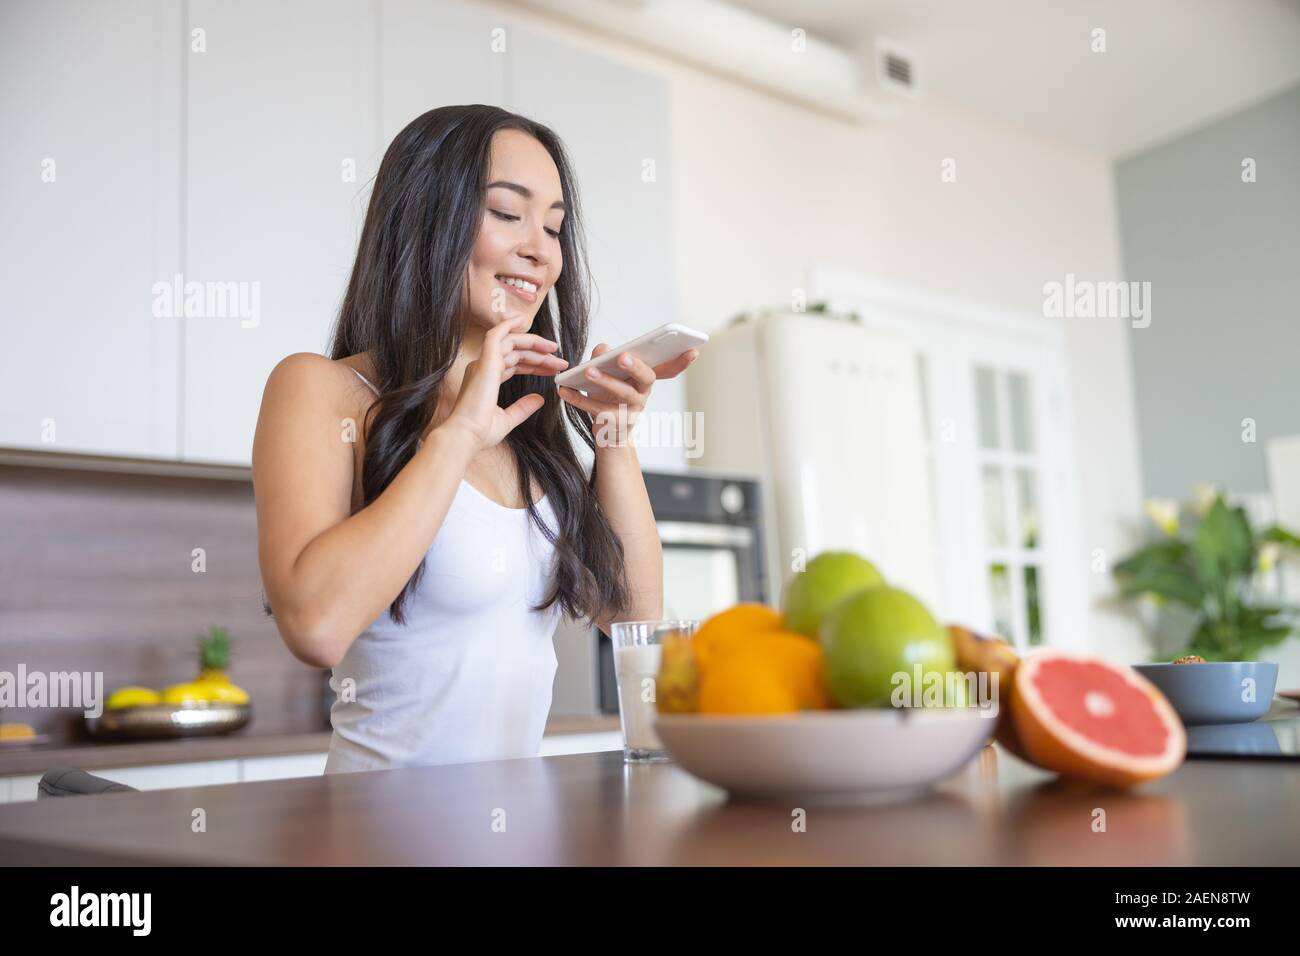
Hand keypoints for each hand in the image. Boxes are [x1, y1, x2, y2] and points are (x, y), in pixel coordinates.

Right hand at [440, 314, 568, 452]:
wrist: (467, 435)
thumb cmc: (480, 432)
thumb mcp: (508, 419)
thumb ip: (523, 407)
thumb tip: (540, 399)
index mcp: (485, 379)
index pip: (513, 364)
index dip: (534, 365)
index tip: (553, 370)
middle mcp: (482, 368)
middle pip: (515, 353)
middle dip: (539, 356)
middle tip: (560, 362)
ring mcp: (483, 363)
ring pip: (510, 343)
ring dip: (533, 344)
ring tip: (554, 349)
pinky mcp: (485, 361)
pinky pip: (496, 335)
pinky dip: (508, 324)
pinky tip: (523, 319)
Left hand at [557, 342, 698, 448]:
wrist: (608, 432)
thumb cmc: (610, 395)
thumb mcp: (609, 372)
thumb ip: (606, 356)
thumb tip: (603, 350)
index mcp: (646, 378)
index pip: (670, 368)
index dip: (683, 360)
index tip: (694, 349)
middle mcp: (644, 394)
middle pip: (646, 378)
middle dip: (635, 366)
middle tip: (622, 356)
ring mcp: (632, 410)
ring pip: (622, 394)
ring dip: (604, 382)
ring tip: (587, 370)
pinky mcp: (615, 424)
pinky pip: (596, 410)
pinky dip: (579, 399)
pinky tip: (564, 390)